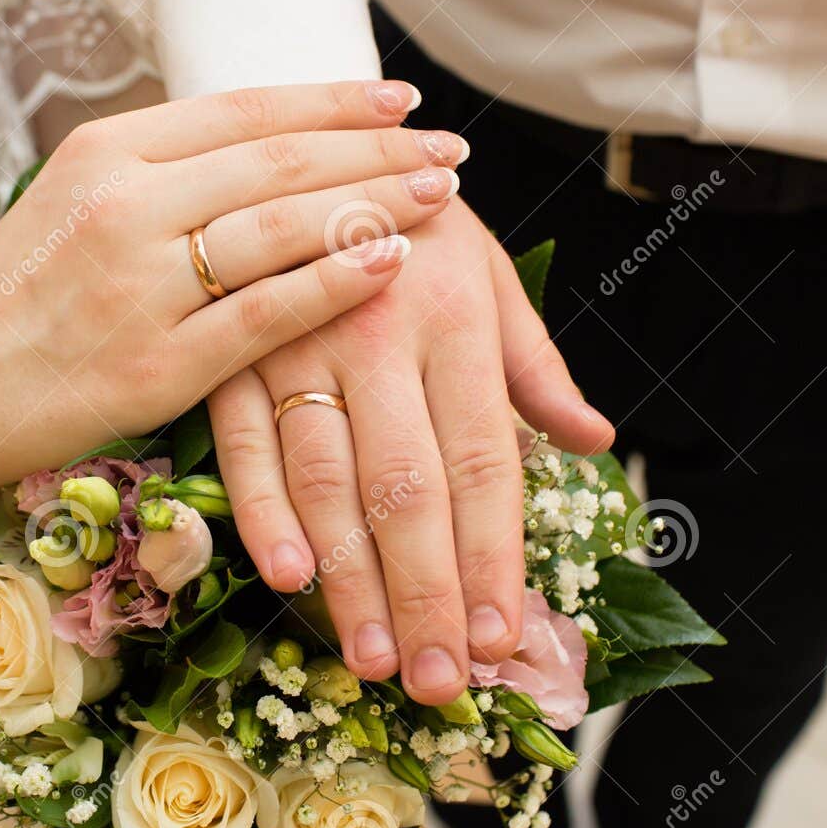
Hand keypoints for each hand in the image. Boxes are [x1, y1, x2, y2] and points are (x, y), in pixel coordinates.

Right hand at [0, 81, 468, 493]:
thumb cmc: (15, 298)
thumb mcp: (72, 202)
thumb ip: (159, 173)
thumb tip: (262, 146)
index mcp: (104, 153)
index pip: (242, 110)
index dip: (332, 102)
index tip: (400, 100)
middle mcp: (123, 205)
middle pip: (276, 161)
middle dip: (376, 150)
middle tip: (449, 146)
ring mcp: (138, 285)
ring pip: (279, 228)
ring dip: (371, 205)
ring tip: (439, 194)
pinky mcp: (153, 364)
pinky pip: (262, 313)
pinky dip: (331, 283)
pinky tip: (390, 262)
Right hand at [209, 195, 615, 704]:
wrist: (311, 144)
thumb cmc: (414, 224)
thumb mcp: (487, 273)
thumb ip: (533, 362)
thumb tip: (594, 440)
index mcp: (455, 318)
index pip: (484, 460)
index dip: (493, 556)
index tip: (503, 639)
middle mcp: (379, 333)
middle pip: (409, 487)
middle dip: (428, 593)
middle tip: (440, 682)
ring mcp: (298, 340)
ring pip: (328, 478)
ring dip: (350, 577)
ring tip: (375, 658)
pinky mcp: (232, 348)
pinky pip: (243, 439)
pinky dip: (262, 510)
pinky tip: (286, 577)